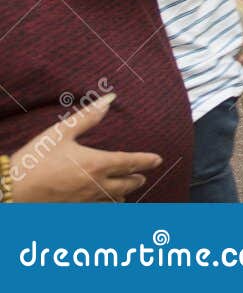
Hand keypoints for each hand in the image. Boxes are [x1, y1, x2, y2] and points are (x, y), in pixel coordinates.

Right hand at [9, 94, 162, 201]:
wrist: (10, 191)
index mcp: (97, 164)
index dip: (146, 161)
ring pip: (111, 200)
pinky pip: (95, 212)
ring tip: (127, 193)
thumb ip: (88, 117)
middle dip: (136, 179)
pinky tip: (104, 208)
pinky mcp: (71, 213)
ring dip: (122, 194)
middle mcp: (95, 185)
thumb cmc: (35, 160)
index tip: (158, 160)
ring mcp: (83, 202)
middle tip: (143, 176)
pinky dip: (104, 208)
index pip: (130, 162)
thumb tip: (110, 99)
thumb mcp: (61, 132)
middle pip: (125, 184)